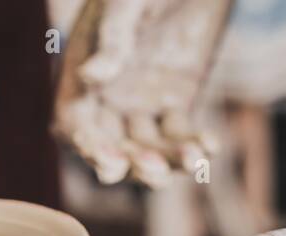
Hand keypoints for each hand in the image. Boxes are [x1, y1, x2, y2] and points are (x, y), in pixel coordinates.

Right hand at [55, 0, 231, 186]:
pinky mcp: (174, 102)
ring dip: (166, 161)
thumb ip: (111, 39)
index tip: (110, 163)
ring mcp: (140, 104)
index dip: (89, 147)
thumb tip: (89, 76)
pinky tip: (210, 147)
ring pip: (147, 148)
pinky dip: (195, 144)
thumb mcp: (126, 2)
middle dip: (130, 164)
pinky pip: (180, 133)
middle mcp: (106, 100)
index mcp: (81, 78)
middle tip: (153, 169)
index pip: (75, 125)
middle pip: (110, 147)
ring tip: (192, 159)